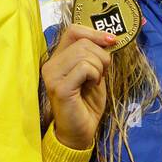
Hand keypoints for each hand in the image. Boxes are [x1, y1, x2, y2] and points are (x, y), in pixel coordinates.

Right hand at [41, 24, 114, 150]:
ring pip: (85, 54)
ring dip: (100, 67)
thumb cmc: (87, 103)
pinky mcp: (60, 87)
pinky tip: (92, 86)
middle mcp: (51, 64)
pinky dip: (96, 75)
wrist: (80, 131)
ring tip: (96, 81)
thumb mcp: (95, 73)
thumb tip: (109, 38)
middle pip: (83, 42)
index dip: (94, 32)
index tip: (111, 41)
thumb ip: (96, 56)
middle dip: (102, 56)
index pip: (72, 30)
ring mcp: (53, 75)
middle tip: (102, 73)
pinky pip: (85, 68)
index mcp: (57, 58)